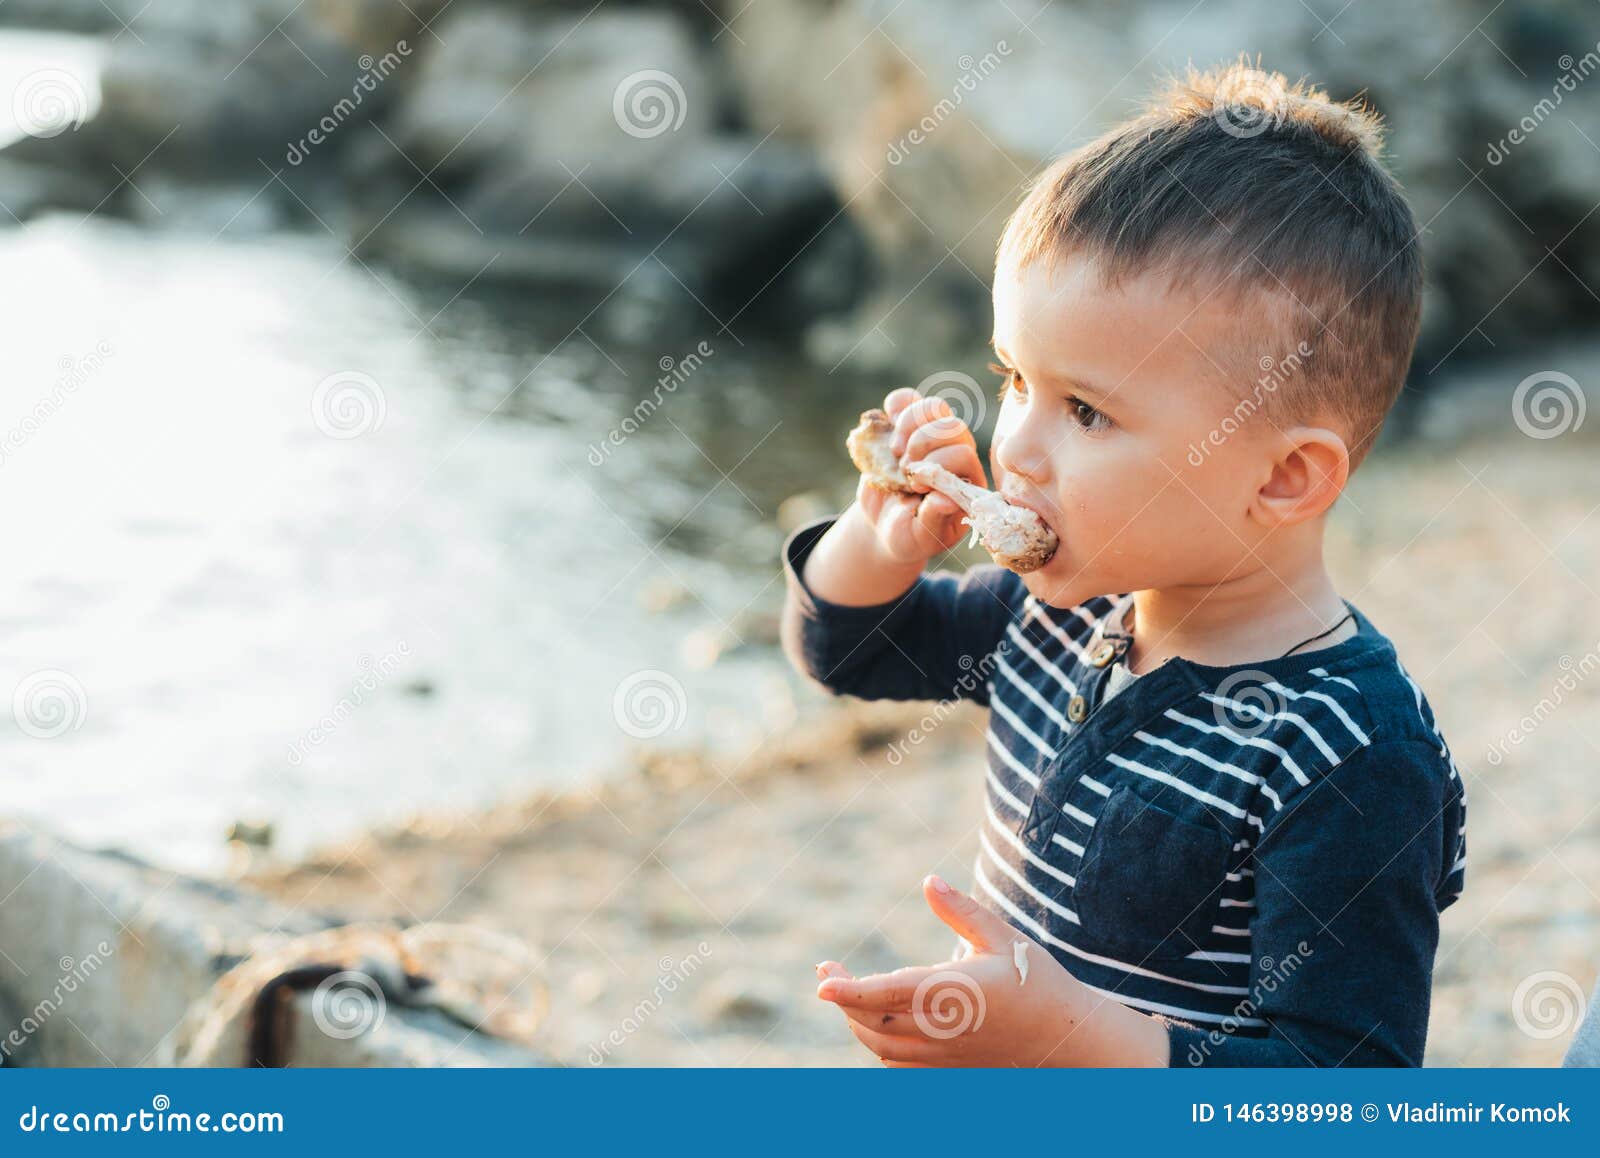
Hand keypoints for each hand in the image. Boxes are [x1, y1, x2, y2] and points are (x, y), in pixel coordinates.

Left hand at [815, 875, 1170, 1066]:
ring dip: (856, 1021)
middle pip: (874, 1021)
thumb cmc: (1038, 981)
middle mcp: (945, 1028)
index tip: (822, 984)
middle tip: (826, 970)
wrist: (1068, 1040)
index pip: (890, 993)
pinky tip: (874, 1021)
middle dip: (844, 998)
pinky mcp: (948, 1068)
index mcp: (956, 992)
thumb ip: (961, 910)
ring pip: (881, 1046)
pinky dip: (876, 1043)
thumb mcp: (1004, 936)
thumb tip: (928, 881)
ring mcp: (944, 1054)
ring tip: (844, 992)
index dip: (851, 990)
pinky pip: (899, 1064)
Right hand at [856, 387, 984, 565]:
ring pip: (933, 407)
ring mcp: (932, 437)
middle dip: (922, 445)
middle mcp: (956, 453)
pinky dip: (894, 407)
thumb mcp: (920, 537)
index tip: (916, 486)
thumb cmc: (908, 535)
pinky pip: (906, 399)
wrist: (884, 523)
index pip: (962, 455)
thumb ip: (934, 520)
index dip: (937, 466)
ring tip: (895, 450)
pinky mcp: (907, 425)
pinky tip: (886, 426)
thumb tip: (945, 498)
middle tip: (905, 468)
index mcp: (967, 480)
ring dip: (908, 425)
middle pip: (951, 426)